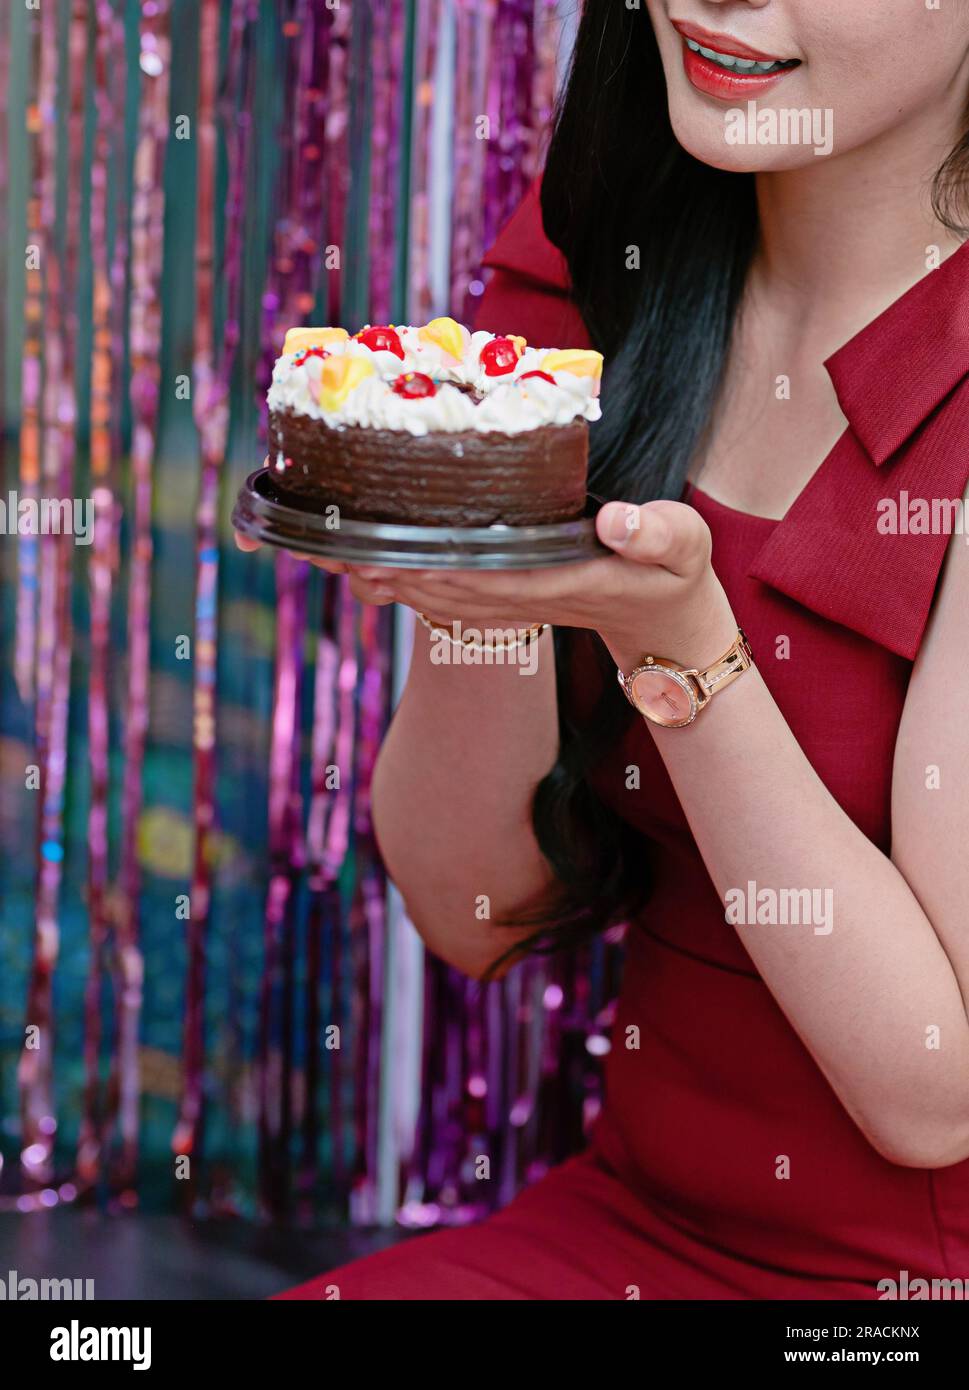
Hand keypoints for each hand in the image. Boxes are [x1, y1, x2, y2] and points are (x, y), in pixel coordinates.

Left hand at [245, 499, 737, 670]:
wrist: (667, 624)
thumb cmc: (675, 573)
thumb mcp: (683, 545)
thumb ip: (656, 532)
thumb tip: (619, 520)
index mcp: (563, 579)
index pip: (487, 574)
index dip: (431, 566)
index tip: (383, 554)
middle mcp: (527, 595)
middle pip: (443, 586)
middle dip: (385, 570)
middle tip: (328, 549)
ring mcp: (514, 602)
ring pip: (436, 595)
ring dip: (385, 579)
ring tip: (331, 558)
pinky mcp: (508, 600)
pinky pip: (446, 596)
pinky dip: (407, 585)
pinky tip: (371, 572)